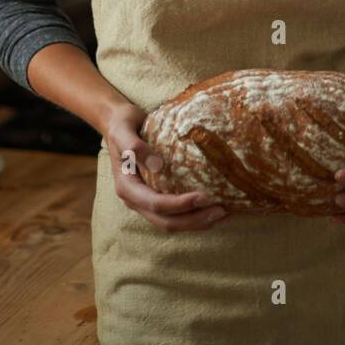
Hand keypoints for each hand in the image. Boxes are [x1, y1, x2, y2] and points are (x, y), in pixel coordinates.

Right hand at [104, 101, 227, 231]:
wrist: (118, 123)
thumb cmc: (121, 124)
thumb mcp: (122, 131)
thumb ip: (134, 147)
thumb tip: (157, 164)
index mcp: (128, 188)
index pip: (156, 204)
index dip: (179, 205)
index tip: (203, 196)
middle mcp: (137, 200)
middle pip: (167, 221)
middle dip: (195, 220)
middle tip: (222, 211)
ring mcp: (147, 201)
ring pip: (173, 221)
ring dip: (199, 221)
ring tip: (225, 213)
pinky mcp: (158, 196)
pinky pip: (177, 212)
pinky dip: (196, 213)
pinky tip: (216, 206)